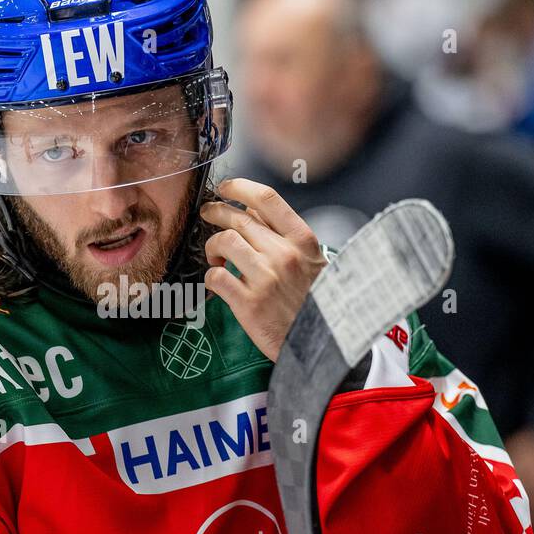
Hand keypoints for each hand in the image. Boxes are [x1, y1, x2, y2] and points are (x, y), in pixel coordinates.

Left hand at [200, 178, 327, 361]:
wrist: (325, 346)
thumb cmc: (317, 303)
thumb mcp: (313, 262)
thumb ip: (285, 236)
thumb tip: (251, 210)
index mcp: (303, 242)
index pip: (267, 200)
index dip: (240, 187)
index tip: (226, 188)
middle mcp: (285, 255)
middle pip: (238, 219)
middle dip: (216, 212)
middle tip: (208, 214)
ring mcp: (266, 279)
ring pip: (224, 243)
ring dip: (213, 246)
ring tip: (216, 256)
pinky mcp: (249, 304)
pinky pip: (216, 277)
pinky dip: (211, 277)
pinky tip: (218, 282)